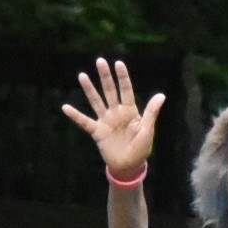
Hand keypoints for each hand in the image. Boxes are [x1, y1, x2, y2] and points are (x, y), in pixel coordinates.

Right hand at [61, 57, 165, 182]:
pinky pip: (84, 122)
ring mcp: (105, 121)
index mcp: (130, 111)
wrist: (129, 166)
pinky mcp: (97, 132)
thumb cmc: (141, 148)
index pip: (126, 90)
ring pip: (96, 101)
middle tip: (100, 61)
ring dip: (89, 89)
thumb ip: (151, 112)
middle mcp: (116, 112)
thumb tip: (161, 95)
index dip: (122, 77)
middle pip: (109, 91)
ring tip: (82, 76)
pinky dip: (75, 115)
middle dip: (105, 77)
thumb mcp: (147, 129)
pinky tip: (66, 107)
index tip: (118, 63)